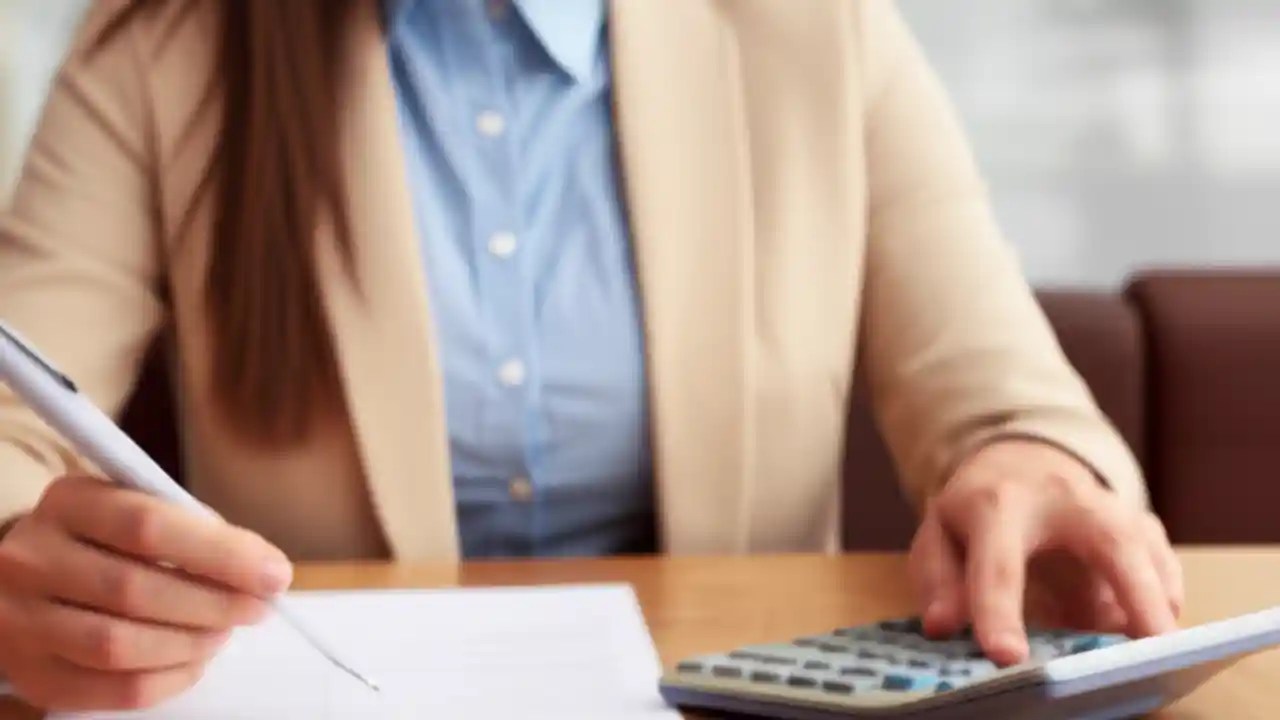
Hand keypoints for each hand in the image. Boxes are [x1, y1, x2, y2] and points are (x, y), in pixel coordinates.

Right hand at [0, 476, 292, 710]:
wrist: (27, 572)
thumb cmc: (106, 537)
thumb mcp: (140, 506)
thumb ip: (194, 528)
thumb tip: (262, 569)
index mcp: (69, 502)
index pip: (148, 525)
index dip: (221, 554)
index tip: (274, 573)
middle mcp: (33, 559)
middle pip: (135, 590)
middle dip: (215, 603)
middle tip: (258, 607)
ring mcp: (21, 619)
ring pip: (119, 645)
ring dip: (192, 643)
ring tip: (224, 632)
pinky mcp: (30, 670)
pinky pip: (110, 689)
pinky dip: (167, 679)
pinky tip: (195, 660)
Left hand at [909, 439, 1182, 665]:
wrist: (1017, 462)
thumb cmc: (975, 513)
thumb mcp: (941, 537)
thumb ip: (940, 581)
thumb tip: (942, 626)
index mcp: (997, 504)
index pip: (999, 562)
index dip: (1000, 610)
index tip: (1005, 656)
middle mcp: (1064, 498)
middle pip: (1110, 541)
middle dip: (1134, 595)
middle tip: (1149, 654)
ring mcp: (1110, 506)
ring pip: (1148, 549)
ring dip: (1160, 604)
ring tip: (1162, 657)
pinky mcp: (1139, 523)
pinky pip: (1162, 561)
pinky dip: (1165, 600)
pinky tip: (1159, 635)